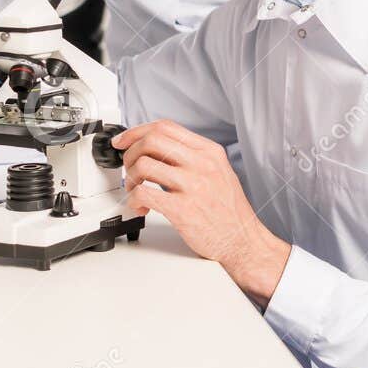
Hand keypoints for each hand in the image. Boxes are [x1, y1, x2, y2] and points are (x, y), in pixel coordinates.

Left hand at [113, 120, 290, 306]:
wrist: (243, 241)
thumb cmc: (229, 211)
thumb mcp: (218, 171)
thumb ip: (192, 157)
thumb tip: (156, 149)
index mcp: (209, 152)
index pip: (165, 127)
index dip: (137, 131)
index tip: (124, 141)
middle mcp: (202, 164)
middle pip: (152, 140)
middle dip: (131, 153)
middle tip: (129, 168)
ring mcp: (193, 185)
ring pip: (144, 164)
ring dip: (130, 178)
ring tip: (136, 190)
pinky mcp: (182, 209)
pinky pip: (144, 193)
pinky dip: (133, 199)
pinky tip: (140, 206)